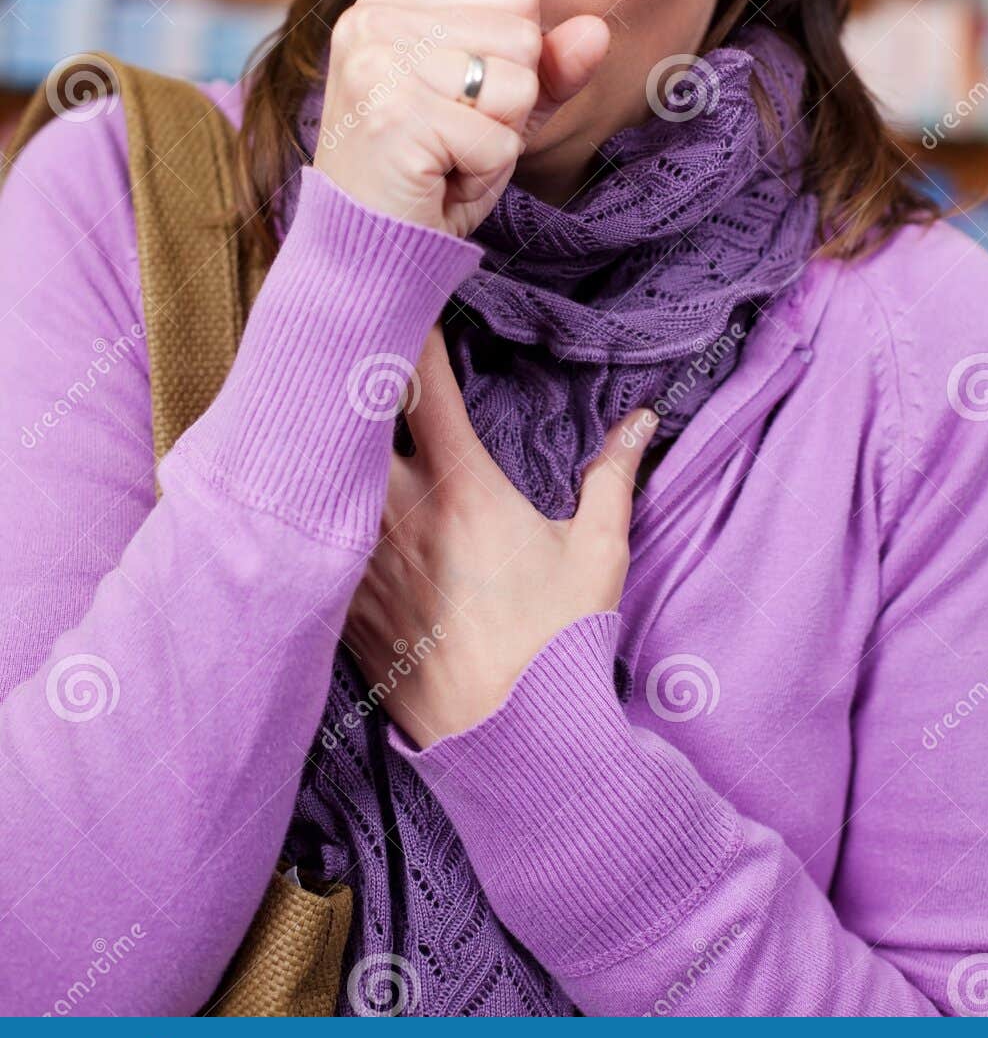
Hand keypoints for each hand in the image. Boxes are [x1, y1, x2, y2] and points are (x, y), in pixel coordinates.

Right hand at [313, 0, 610, 241]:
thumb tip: (596, 29)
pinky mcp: (393, 116)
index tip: (455, 103)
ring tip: (444, 159)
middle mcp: (374, 20)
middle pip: (522, 35)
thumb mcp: (496, 111)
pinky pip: (499, 142)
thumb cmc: (428, 177)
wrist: (367, 253)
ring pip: (517, 86)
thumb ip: (546, 68)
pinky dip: (482, 175)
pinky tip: (436, 181)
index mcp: (391, 1)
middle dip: (507, 105)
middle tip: (449, 140)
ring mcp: (377, 64)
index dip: (511, 61)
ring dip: (496, 142)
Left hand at [342, 322, 659, 748]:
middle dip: (346, 371)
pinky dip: (304, 507)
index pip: (425, 384)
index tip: (404, 292)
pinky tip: (296, 492)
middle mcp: (397, 511)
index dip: (412, 329)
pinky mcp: (340, 604)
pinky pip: (309, 539)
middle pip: (349, 415)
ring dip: (319, 435)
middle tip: (341, 332)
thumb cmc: (556, 646)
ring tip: (308, 398)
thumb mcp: (598, 556)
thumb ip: (614, 478)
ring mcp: (359, 558)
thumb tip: (642, 420)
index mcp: (460, 487)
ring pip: (317, 472)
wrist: (510, 745)